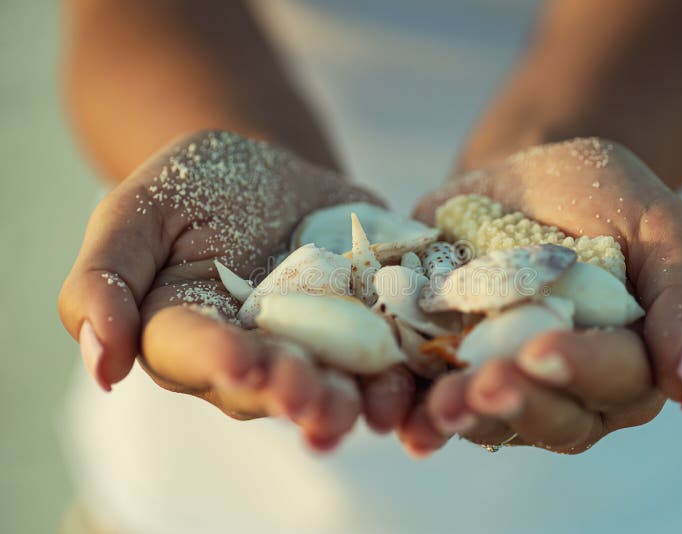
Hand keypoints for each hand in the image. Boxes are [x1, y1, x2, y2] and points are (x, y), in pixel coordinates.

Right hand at [58, 130, 414, 450]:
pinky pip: (382, 358)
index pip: (193, 353)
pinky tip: (417, 380)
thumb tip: (101, 365)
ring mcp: (309, 350)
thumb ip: (103, 279)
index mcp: (183, 334)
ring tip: (373, 406)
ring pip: (329, 384)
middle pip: (268, 385)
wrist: (270, 170)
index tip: (242, 362)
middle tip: (314, 397)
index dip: (217, 359)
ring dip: (352, 400)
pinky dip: (401, 374)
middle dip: (293, 392)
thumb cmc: (193, 187)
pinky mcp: (362, 330)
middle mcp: (247, 357)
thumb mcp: (138, 210)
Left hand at [400, 138, 681, 454]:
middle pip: (557, 418)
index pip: (619, 380)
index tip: (542, 351)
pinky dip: (420, 414)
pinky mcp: (457, 368)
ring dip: (467, 417)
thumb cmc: (597, 194)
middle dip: (520, 403)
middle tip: (483, 385)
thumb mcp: (657, 222)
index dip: (582, 371)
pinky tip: (404, 420)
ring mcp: (512, 381)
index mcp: (633, 357)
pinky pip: (440, 401)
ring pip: (497, 420)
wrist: (518, 180)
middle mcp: (574, 386)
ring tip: (438, 406)